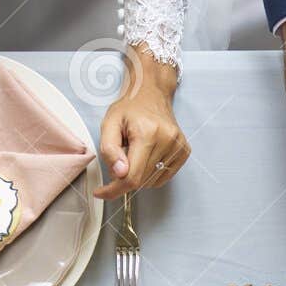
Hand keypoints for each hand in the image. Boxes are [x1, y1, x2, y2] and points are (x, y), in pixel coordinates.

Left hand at [95, 50, 190, 200]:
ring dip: (138, 175)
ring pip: (152, 182)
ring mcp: (178, 147)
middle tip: (118, 161)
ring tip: (135, 153)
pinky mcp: (184, 152)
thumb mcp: (109, 123)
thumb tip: (119, 173)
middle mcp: (167, 141)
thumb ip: (109, 149)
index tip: (101, 192)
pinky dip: (151, 174)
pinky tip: (147, 156)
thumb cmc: (129, 107)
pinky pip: (164, 177)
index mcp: (148, 133)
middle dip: (124, 177)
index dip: (114, 189)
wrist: (151, 92)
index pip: (132, 177)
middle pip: (141, 181)